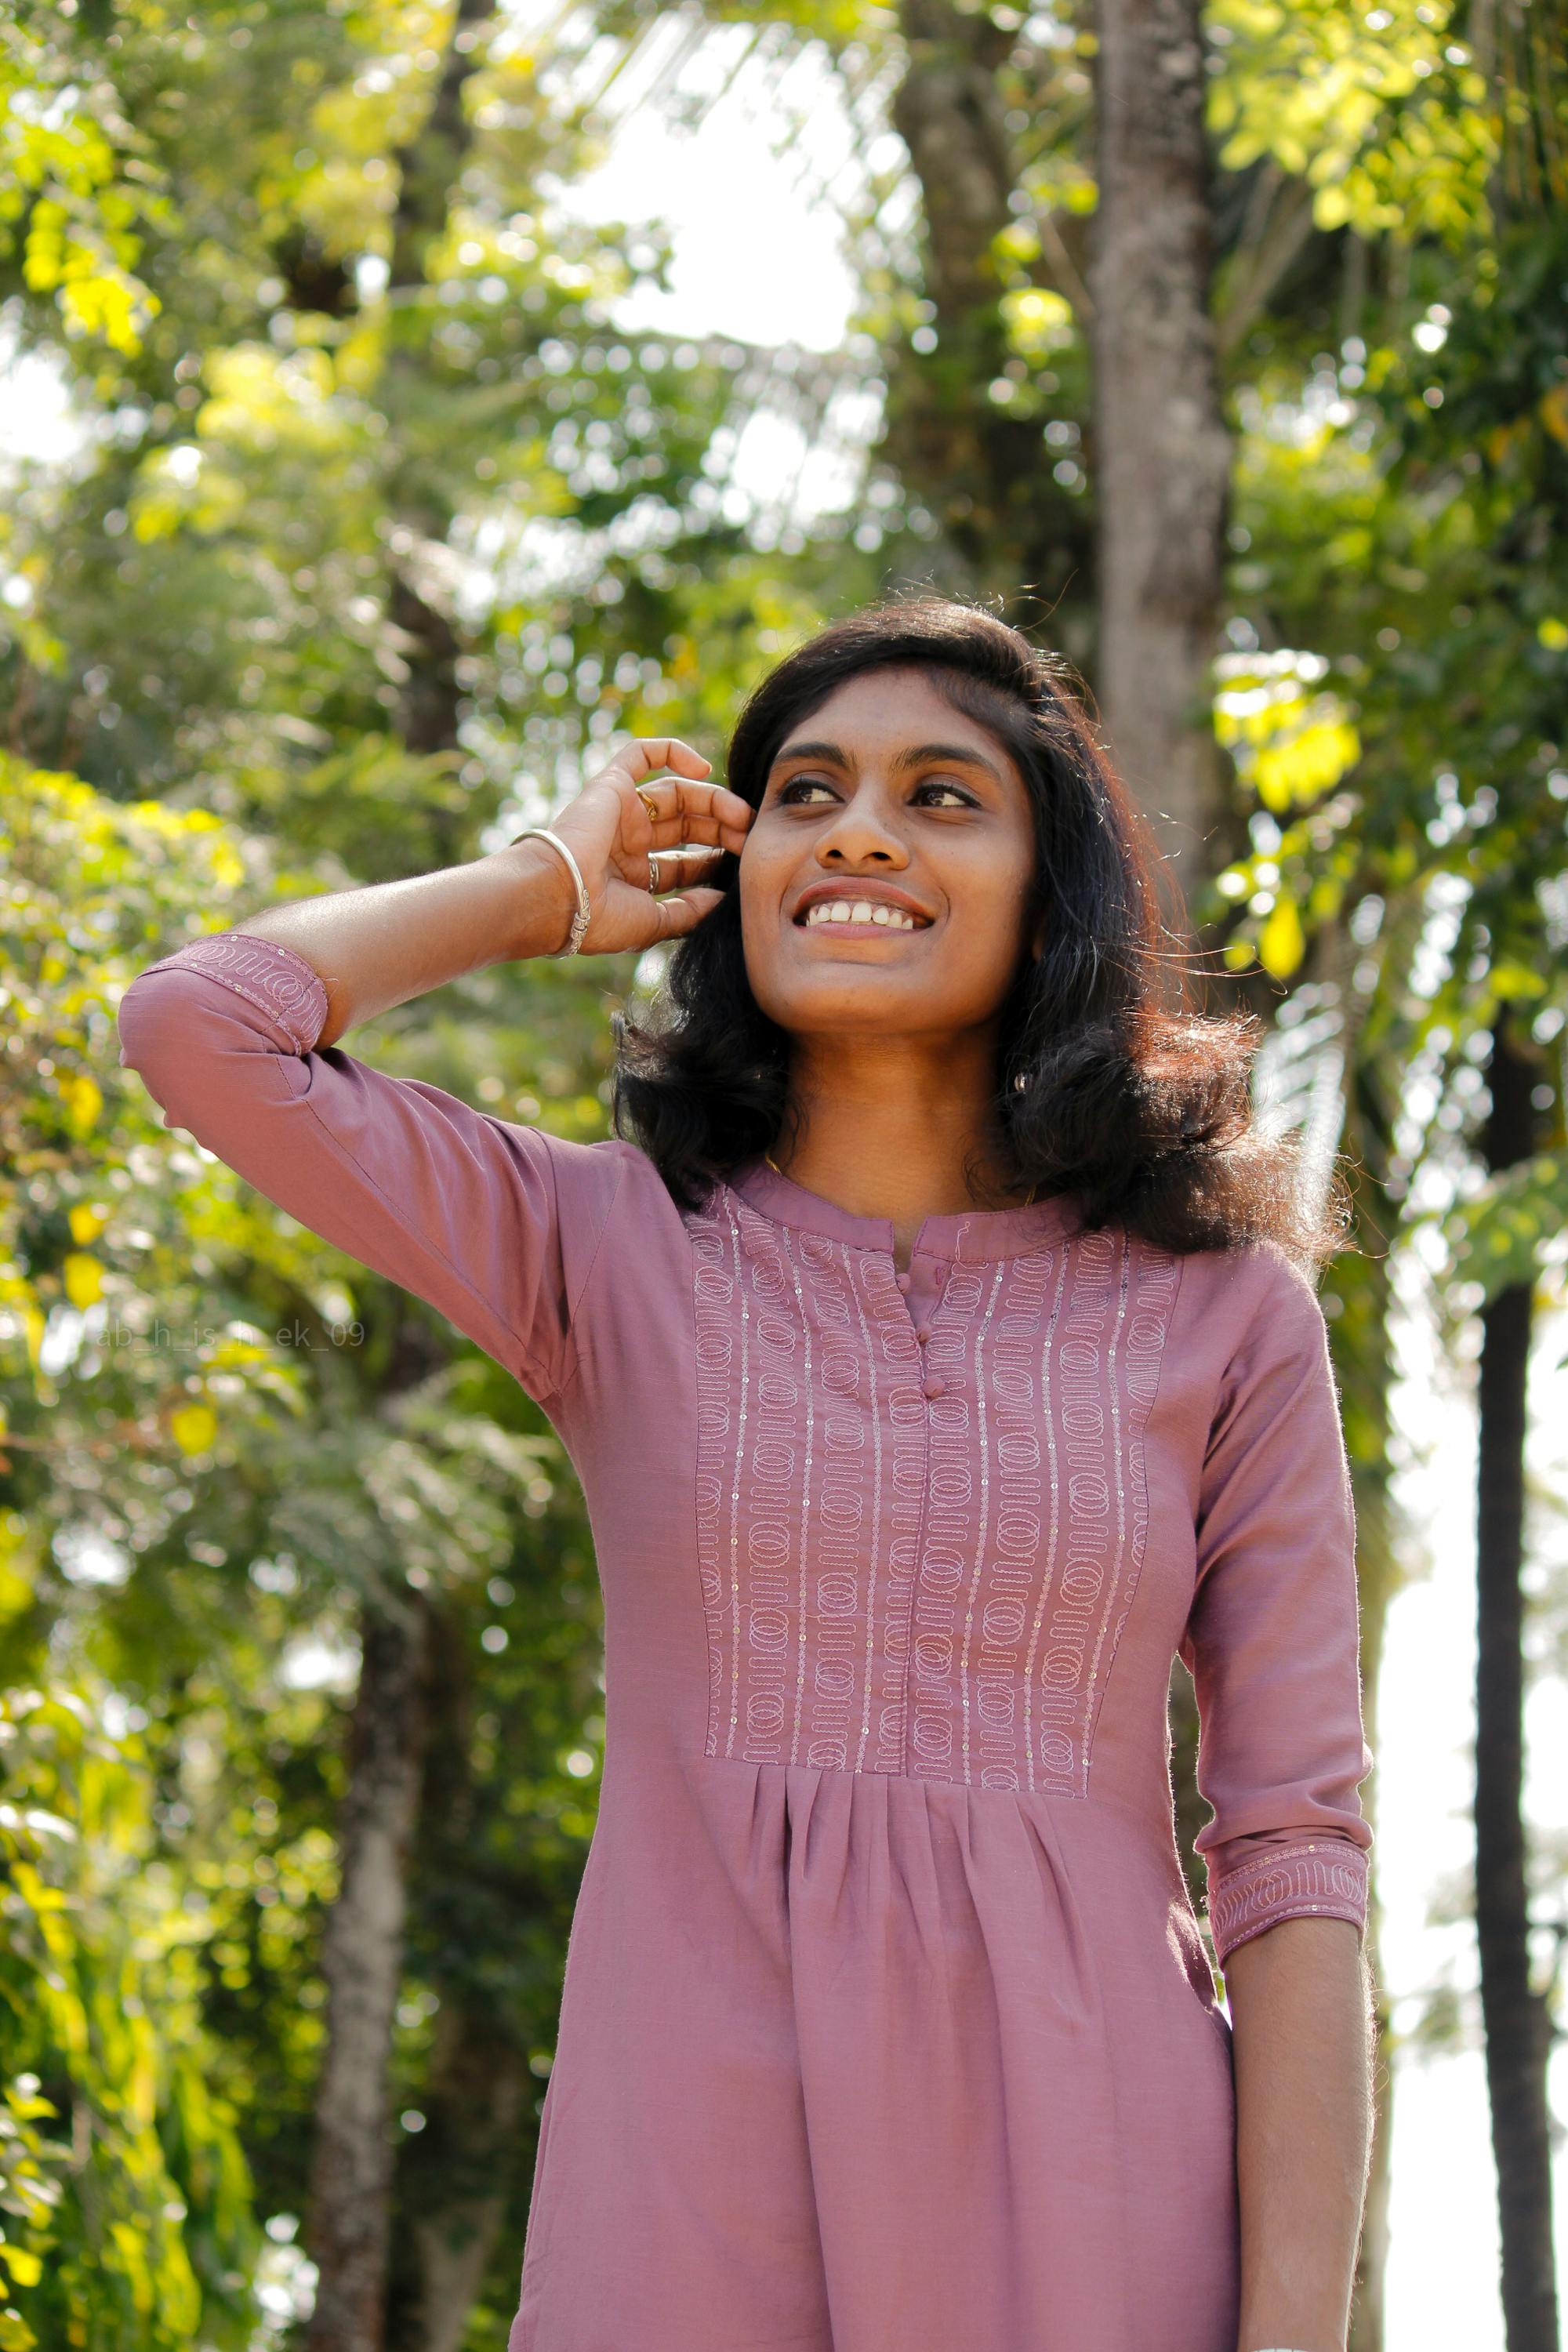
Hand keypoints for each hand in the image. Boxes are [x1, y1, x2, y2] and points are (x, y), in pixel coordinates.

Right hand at [544, 738, 753, 955]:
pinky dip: (672, 751)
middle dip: (722, 830)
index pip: (685, 861)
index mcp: (634, 876)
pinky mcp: (610, 785)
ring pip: (677, 794)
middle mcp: (627, 842)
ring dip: (713, 801)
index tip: (745, 863)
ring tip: (741, 815)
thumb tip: (721, 899)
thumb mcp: (654, 923)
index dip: (717, 860)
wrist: (556, 897)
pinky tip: (705, 768)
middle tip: (751, 836)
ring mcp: (620, 812)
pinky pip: (641, 755)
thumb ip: (688, 911)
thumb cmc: (597, 919)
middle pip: (688, 826)